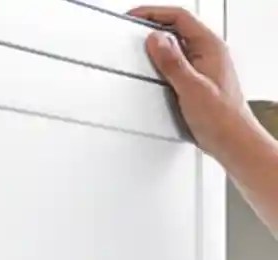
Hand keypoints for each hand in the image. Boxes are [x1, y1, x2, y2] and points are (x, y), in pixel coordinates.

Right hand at [129, 6, 260, 162]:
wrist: (232, 141)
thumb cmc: (221, 118)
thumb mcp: (191, 88)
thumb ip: (172, 62)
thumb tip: (155, 39)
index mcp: (211, 47)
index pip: (180, 18)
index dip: (154, 13)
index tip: (134, 17)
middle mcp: (209, 53)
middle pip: (177, 27)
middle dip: (153, 25)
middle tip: (132, 28)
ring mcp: (203, 65)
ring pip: (176, 45)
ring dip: (157, 44)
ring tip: (139, 47)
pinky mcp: (197, 79)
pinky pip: (176, 61)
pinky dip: (161, 61)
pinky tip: (152, 69)